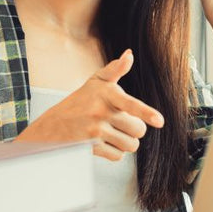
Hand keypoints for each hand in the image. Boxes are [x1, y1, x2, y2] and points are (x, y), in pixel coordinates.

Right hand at [17, 49, 163, 160]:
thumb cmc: (79, 102)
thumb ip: (115, 69)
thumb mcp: (95, 82)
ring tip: (112, 132)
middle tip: (120, 122)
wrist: (53, 125)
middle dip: (134, 129)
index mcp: (106, 93)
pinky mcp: (92, 147)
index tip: (159, 121)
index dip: (146, 113)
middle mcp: (100, 112)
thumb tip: (129, 55)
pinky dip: (115, 152)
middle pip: (138, 130)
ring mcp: (95, 130)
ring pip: (131, 145)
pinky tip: (104, 142)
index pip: (130, 104)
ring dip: (125, 142)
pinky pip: (118, 156)